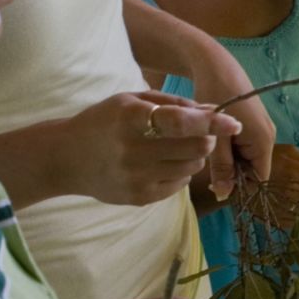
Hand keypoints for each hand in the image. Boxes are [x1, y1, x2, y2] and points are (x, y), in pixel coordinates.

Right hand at [60, 91, 242, 206]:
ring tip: (174, 147)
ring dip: (194, 156)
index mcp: (131, 119)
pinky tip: (160, 163)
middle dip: (206, 138)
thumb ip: (173, 104)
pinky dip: (180, 173)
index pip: (180, 122)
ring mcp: (136, 177)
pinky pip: (179, 186)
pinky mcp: (139, 197)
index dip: (211, 123)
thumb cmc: (103, 122)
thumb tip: (212, 111)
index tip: (234, 123)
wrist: (64, 158)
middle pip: (194, 148)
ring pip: (191, 168)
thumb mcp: (132, 100)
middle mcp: (133, 150)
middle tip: (199, 132)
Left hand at [186, 47, 275, 195]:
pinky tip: (213, 139)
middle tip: (208, 165)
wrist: (216, 64)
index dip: (240, 187)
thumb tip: (223, 195)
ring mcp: (262, 128)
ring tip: (209, 149)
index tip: (216, 184)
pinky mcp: (253, 121)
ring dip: (229, 159)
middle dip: (232, 172)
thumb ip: (221, 167)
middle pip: (253, 168)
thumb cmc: (215, 96)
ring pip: (246, 157)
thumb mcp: (215, 137)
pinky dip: (229, 147)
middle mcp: (268, 136)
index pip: (260, 179)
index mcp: (264, 142)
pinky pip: (244, 144)